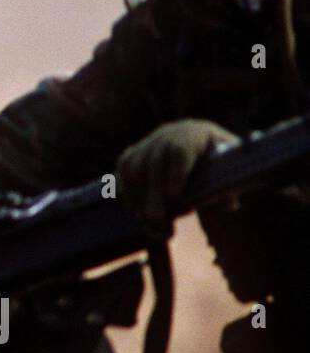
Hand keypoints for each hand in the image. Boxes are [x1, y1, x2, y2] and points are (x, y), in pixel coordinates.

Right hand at [115, 118, 238, 238]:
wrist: (199, 136)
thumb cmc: (218, 159)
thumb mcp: (230, 168)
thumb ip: (229, 186)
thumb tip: (229, 204)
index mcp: (196, 134)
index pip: (180, 151)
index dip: (175, 174)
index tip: (174, 197)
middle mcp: (169, 134)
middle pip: (155, 162)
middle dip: (153, 192)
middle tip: (155, 218)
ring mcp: (150, 141)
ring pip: (134, 165)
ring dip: (135, 193)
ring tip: (144, 217)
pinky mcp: (134, 150)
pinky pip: (123, 167)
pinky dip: (124, 187)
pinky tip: (132, 207)